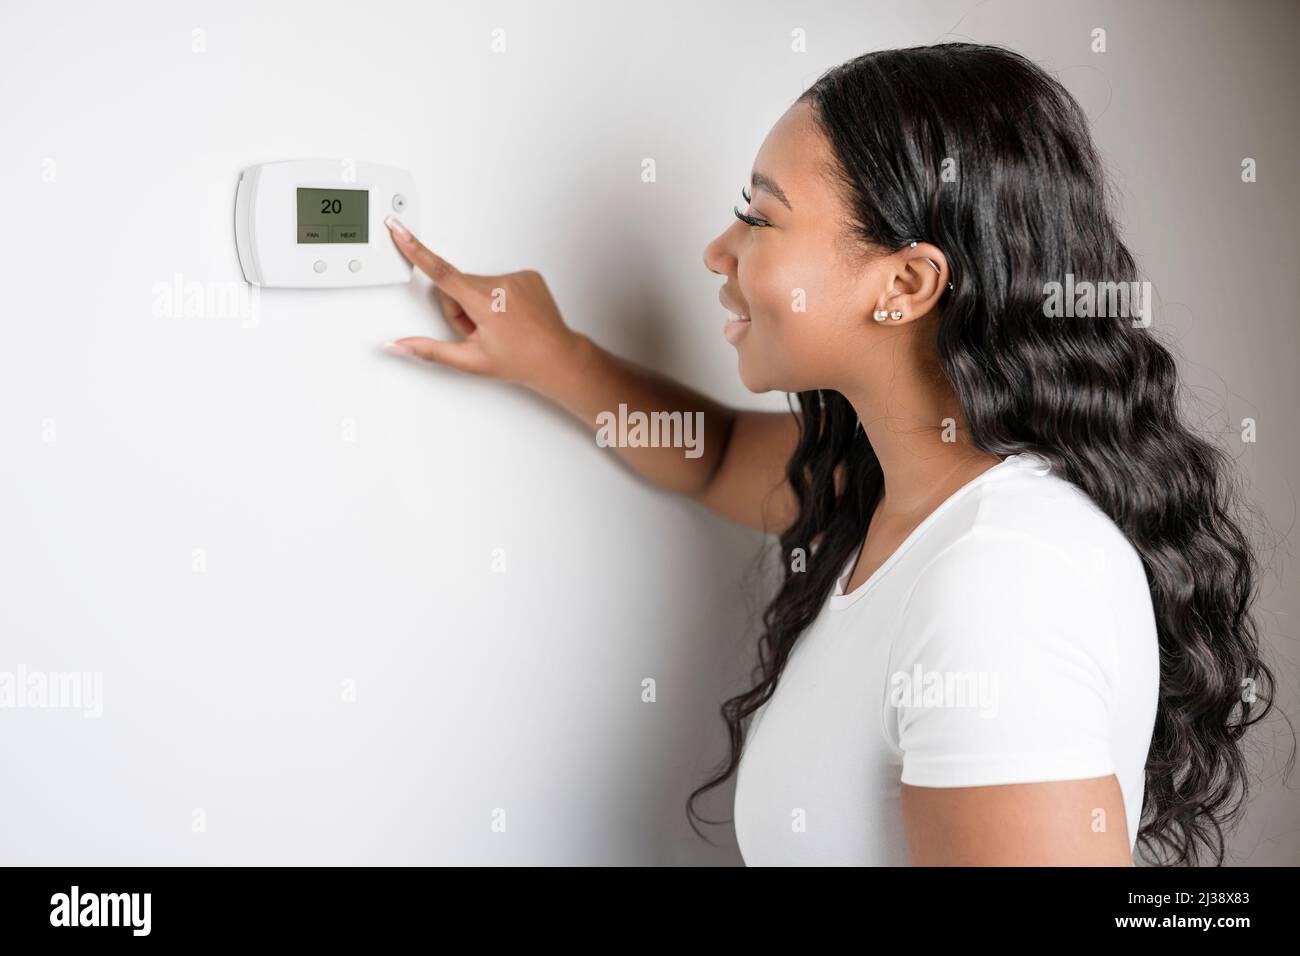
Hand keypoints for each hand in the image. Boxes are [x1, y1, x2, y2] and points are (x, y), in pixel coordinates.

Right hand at [382, 216, 582, 392]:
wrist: (558, 359)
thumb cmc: (521, 361)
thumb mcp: (470, 361)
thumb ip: (429, 351)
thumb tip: (400, 345)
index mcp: (485, 303)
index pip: (440, 272)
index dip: (415, 249)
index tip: (399, 228)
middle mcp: (502, 284)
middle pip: (457, 287)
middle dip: (460, 309)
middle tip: (479, 332)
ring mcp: (518, 277)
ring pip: (477, 285)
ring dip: (479, 305)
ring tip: (497, 326)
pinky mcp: (529, 275)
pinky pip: (498, 281)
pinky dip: (499, 298)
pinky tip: (511, 316)